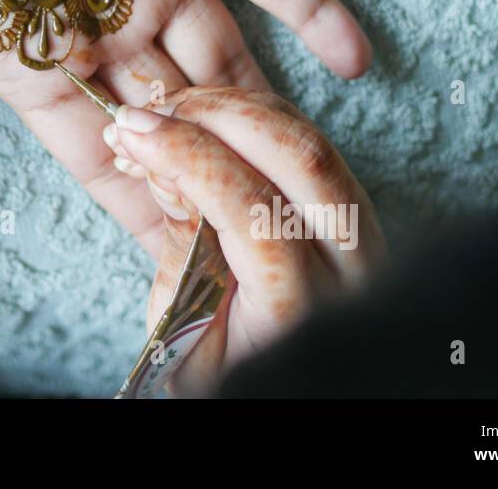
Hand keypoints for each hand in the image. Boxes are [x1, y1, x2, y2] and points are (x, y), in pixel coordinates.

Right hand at [107, 87, 386, 395]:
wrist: (298, 391)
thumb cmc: (231, 373)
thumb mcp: (183, 339)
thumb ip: (179, 257)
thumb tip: (163, 167)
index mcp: (297, 308)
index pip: (249, 208)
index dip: (186, 156)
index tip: (132, 131)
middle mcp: (349, 266)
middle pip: (296, 155)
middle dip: (213, 115)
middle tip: (149, 111)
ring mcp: (365, 233)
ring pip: (309, 137)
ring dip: (234, 106)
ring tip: (172, 110)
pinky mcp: (359, 210)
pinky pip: (312, 140)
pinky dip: (256, 115)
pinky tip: (208, 117)